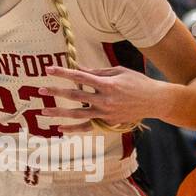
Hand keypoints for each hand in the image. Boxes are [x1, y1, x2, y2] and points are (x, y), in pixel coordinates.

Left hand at [41, 64, 162, 129]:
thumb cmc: (137, 82)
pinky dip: (73, 129)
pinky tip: (60, 129)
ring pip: (77, 114)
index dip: (63, 72)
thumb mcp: (118, 71)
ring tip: (43, 112)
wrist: (155, 101)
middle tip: (40, 90)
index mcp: (107, 84)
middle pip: (74, 96)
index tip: (49, 69)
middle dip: (56, 92)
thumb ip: (97, 72)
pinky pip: (86, 127)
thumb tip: (78, 67)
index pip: (80, 76)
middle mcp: (105, 100)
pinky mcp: (107, 122)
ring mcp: (105, 113)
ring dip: (58, 113)